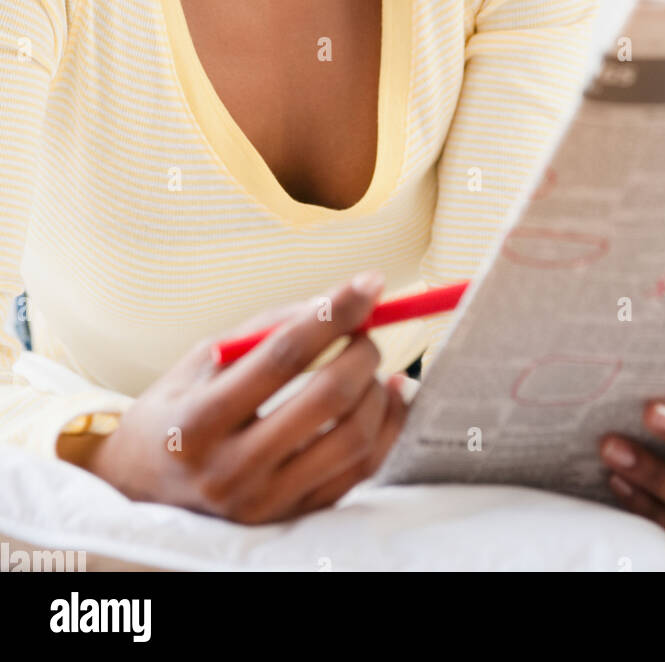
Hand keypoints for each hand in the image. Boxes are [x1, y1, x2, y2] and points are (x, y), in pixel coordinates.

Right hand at [70, 271, 409, 523]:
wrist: (143, 485)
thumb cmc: (180, 405)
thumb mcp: (206, 356)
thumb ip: (271, 328)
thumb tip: (345, 301)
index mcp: (199, 422)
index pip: (283, 356)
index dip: (334, 314)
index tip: (369, 283)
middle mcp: (230, 471)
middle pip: (326, 401)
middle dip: (362, 352)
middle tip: (366, 330)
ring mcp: (264, 503)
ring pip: (354, 440)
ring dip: (376, 390)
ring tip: (369, 364)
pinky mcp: (292, 518)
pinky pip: (362, 470)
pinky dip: (385, 426)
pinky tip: (385, 394)